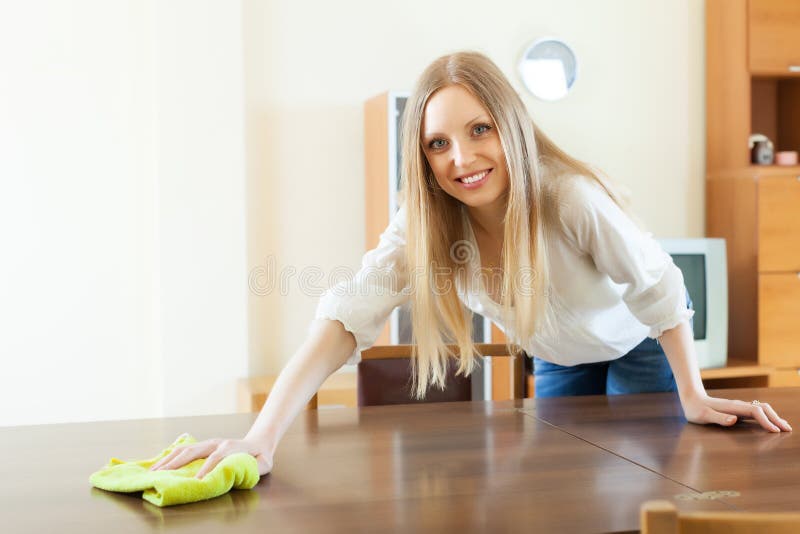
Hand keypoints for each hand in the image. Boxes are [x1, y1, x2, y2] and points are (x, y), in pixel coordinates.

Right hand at [148, 438, 273, 478]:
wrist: (258, 442)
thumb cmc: (259, 457)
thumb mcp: (263, 463)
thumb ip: (256, 467)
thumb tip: (245, 472)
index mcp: (230, 447)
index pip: (215, 458)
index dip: (205, 469)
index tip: (196, 481)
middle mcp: (216, 443)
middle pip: (192, 451)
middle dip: (176, 463)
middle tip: (161, 476)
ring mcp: (207, 442)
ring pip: (184, 449)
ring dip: (167, 460)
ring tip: (153, 471)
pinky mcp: (202, 445)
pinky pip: (183, 450)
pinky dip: (169, 457)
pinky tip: (158, 465)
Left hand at [681, 392, 792, 432]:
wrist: (691, 398)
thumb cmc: (695, 409)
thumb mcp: (703, 416)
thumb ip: (718, 418)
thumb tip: (734, 420)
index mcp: (732, 407)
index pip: (754, 411)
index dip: (766, 420)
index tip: (774, 431)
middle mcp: (738, 405)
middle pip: (762, 408)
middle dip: (775, 418)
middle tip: (787, 430)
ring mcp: (739, 407)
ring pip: (762, 409)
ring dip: (774, 417)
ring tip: (784, 427)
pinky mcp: (738, 410)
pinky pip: (757, 412)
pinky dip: (767, 417)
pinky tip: (771, 424)